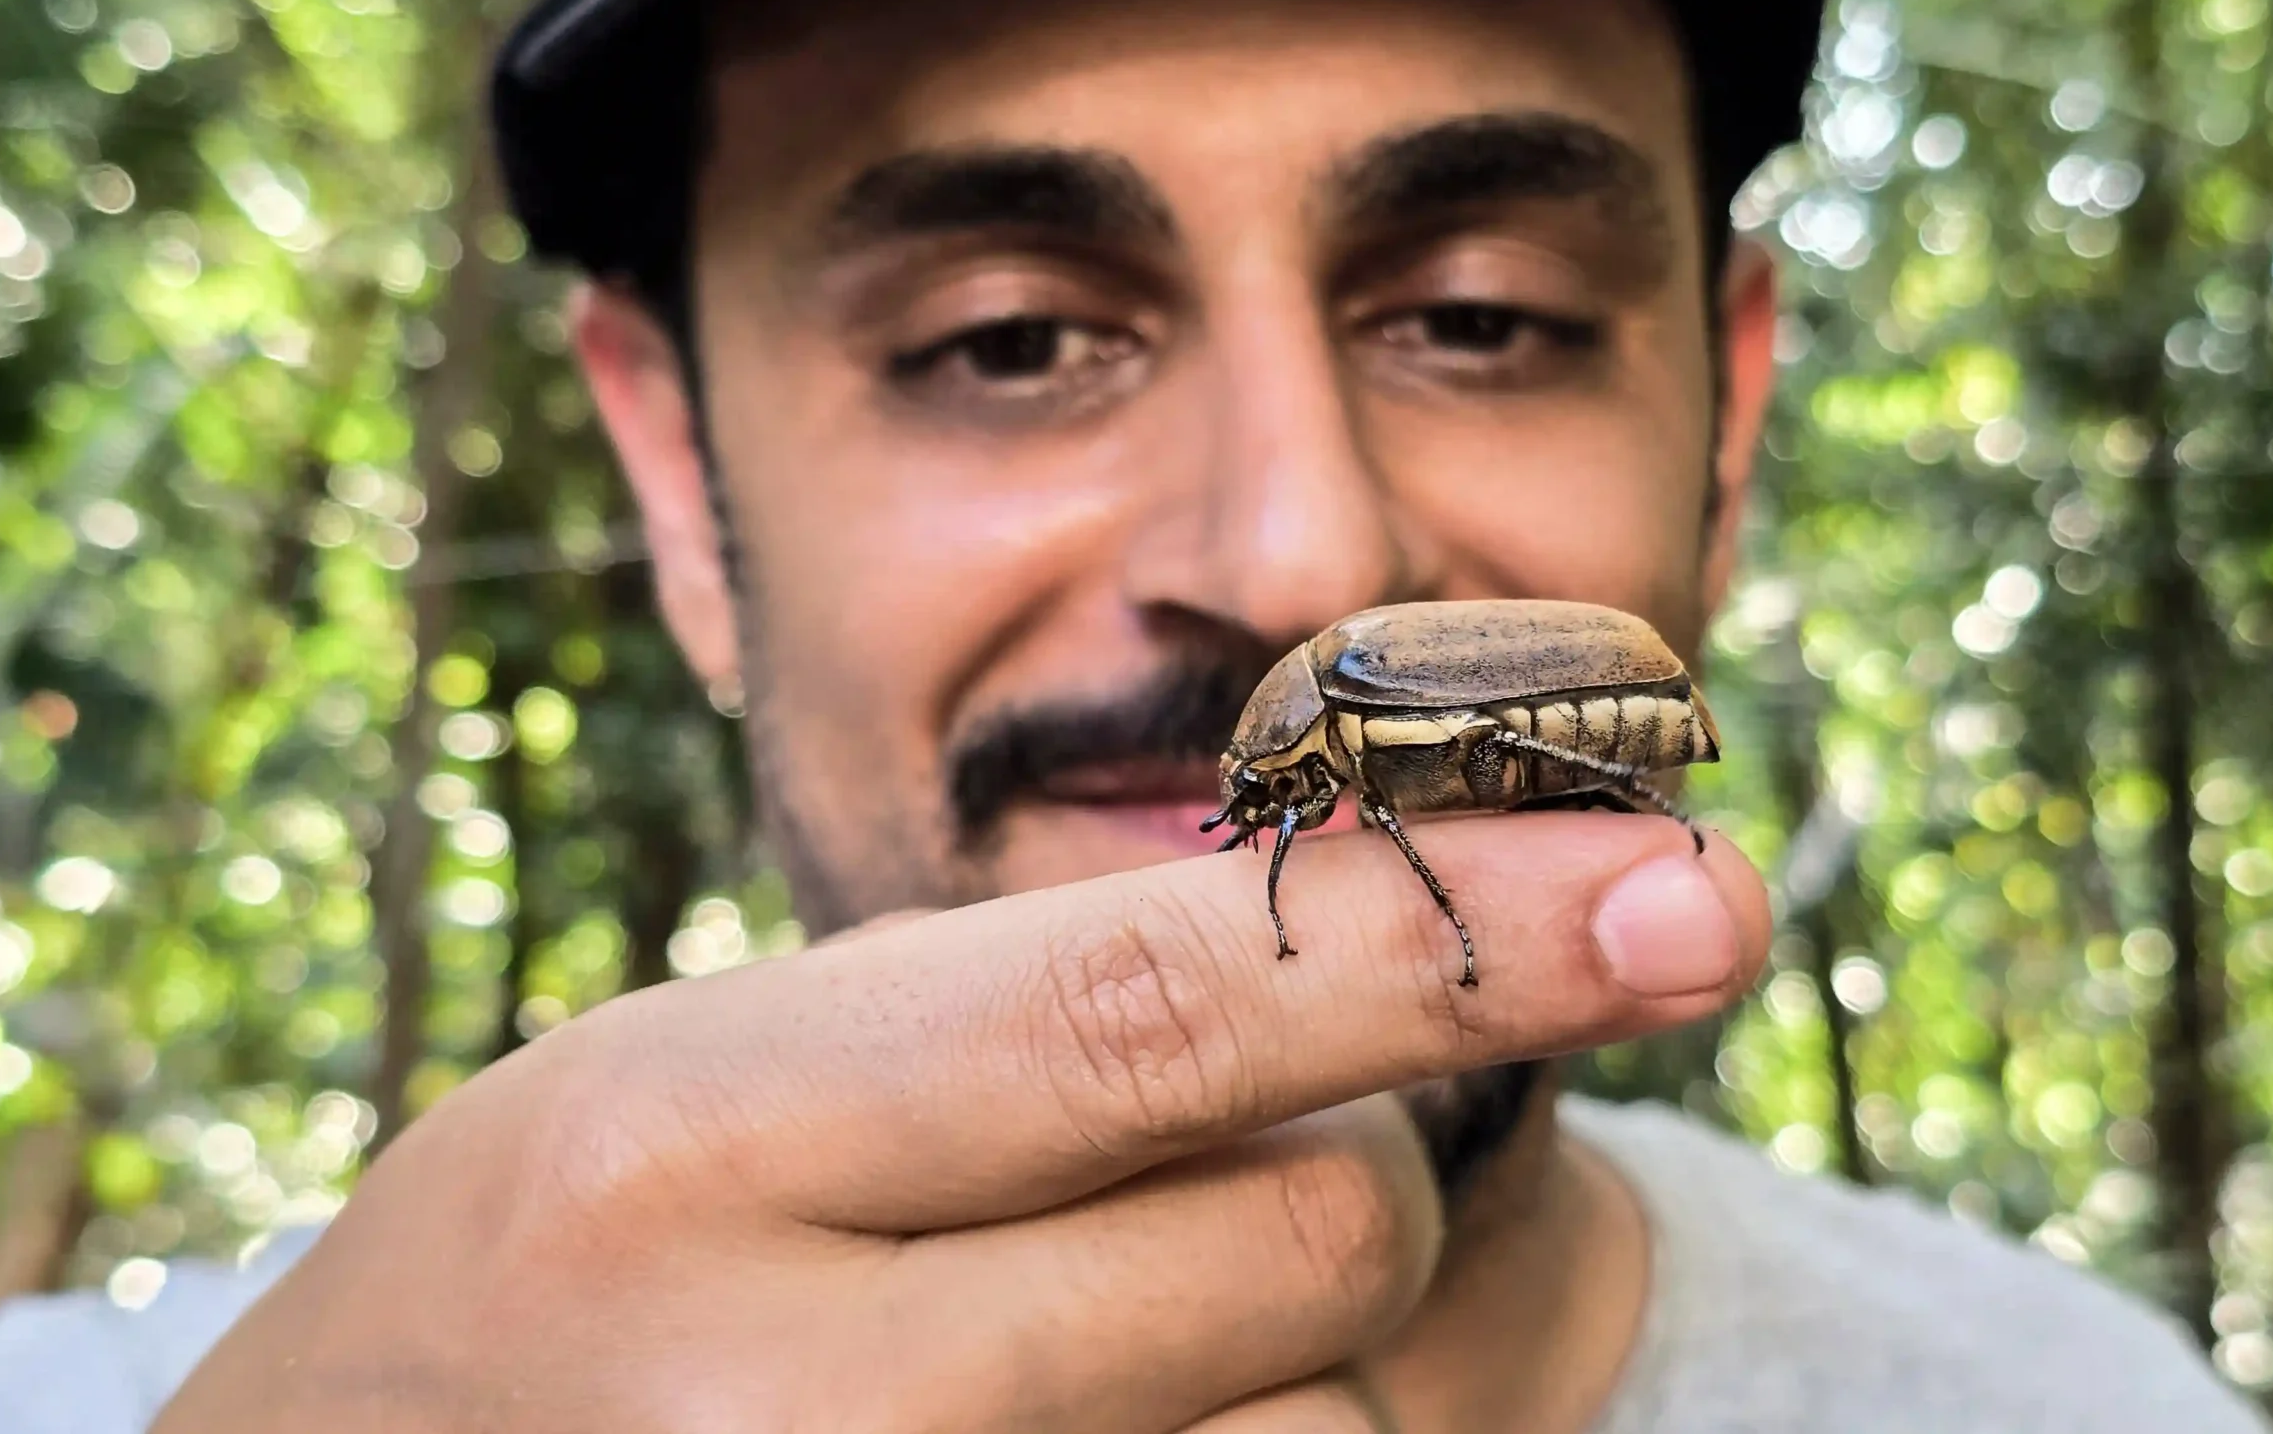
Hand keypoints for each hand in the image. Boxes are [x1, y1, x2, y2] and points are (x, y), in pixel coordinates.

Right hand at [153, 813, 1765, 1433]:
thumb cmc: (575, 1255)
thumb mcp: (732, 1071)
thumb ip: (1037, 1026)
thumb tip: (1423, 987)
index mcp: (702, 1143)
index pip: (1160, 1010)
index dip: (1461, 942)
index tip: (1696, 894)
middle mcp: (791, 1398)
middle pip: (1315, 1246)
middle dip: (1339, 1172)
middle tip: (1187, 1162)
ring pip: (1334, 1432)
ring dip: (1309, 1354)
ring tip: (1090, 1332)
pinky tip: (1155, 1406)